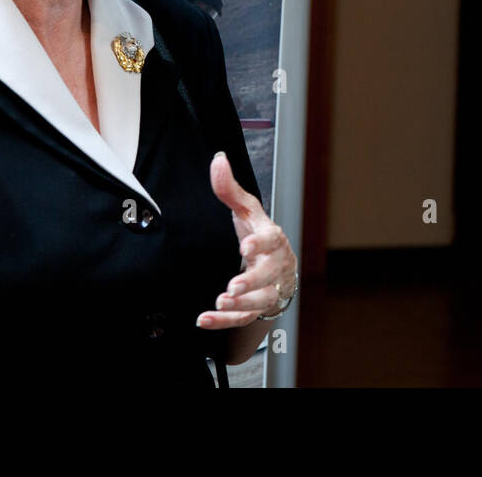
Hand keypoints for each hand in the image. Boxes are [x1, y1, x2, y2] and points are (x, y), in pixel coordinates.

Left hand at [196, 152, 296, 329]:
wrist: (276, 267)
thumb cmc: (259, 235)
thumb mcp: (247, 211)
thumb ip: (230, 189)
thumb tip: (218, 160)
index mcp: (272, 239)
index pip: (271, 240)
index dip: (260, 244)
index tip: (246, 246)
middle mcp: (274, 266)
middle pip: (269, 276)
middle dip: (252, 281)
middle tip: (233, 286)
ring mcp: (268, 289)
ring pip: (260, 300)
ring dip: (241, 304)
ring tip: (221, 301)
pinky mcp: (256, 308)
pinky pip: (243, 319)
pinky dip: (224, 322)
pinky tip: (204, 319)